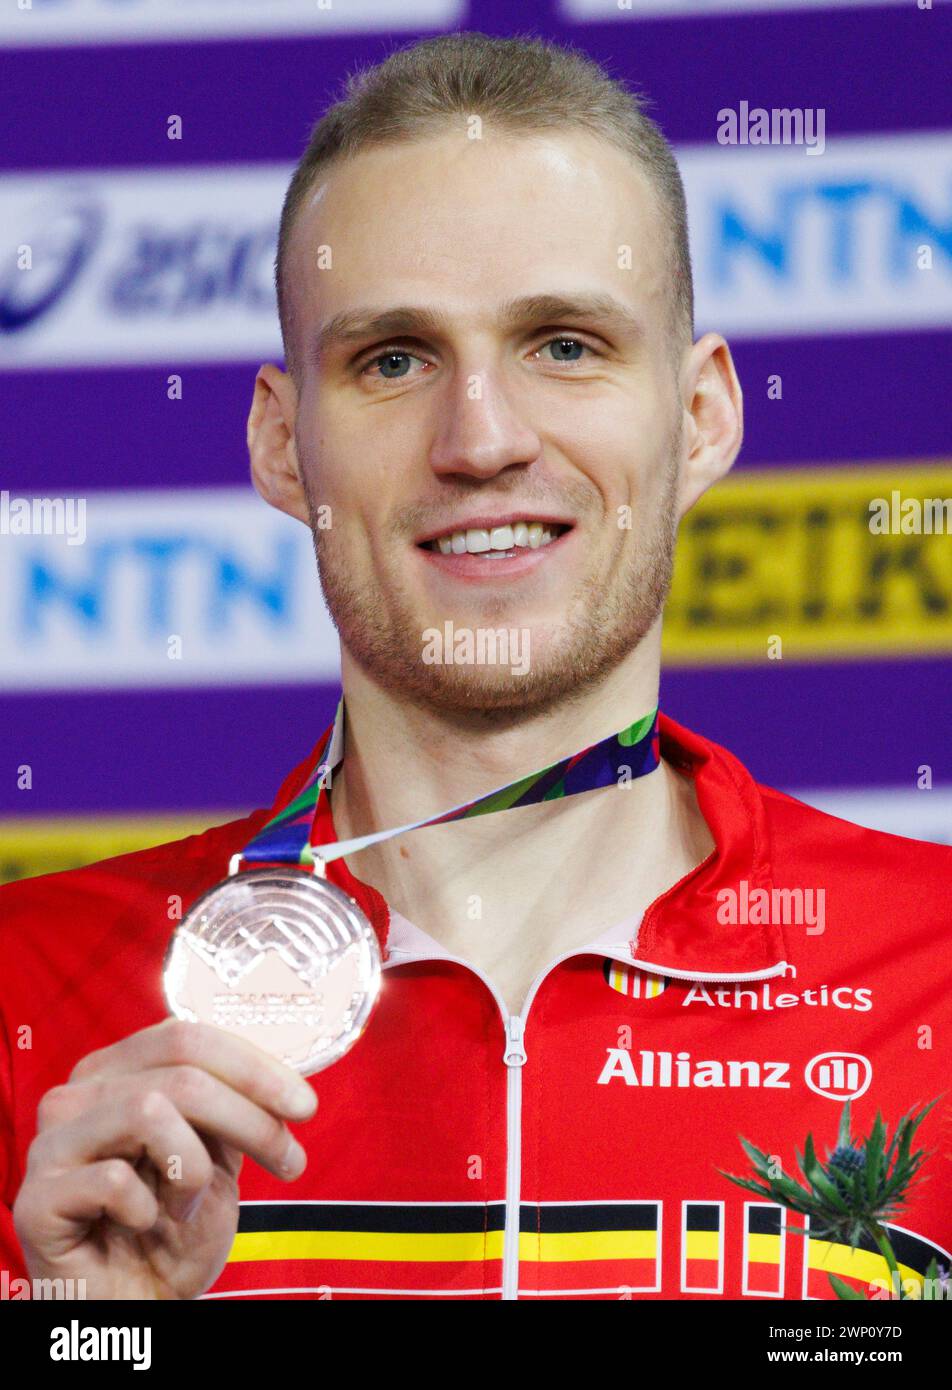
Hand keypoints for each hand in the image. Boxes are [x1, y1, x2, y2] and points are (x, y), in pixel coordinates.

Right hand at [12, 1018, 317, 1299]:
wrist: (135, 1306)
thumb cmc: (171, 1229)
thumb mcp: (217, 1155)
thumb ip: (232, 1106)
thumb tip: (281, 1072)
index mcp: (116, 1071)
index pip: (187, 1037)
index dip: (254, 1066)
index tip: (305, 1105)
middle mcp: (77, 1095)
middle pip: (181, 1072)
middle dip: (250, 1117)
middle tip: (289, 1160)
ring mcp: (51, 1144)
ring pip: (148, 1110)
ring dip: (195, 1166)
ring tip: (190, 1202)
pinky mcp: (37, 1197)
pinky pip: (114, 1180)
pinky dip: (149, 1208)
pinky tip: (144, 1224)